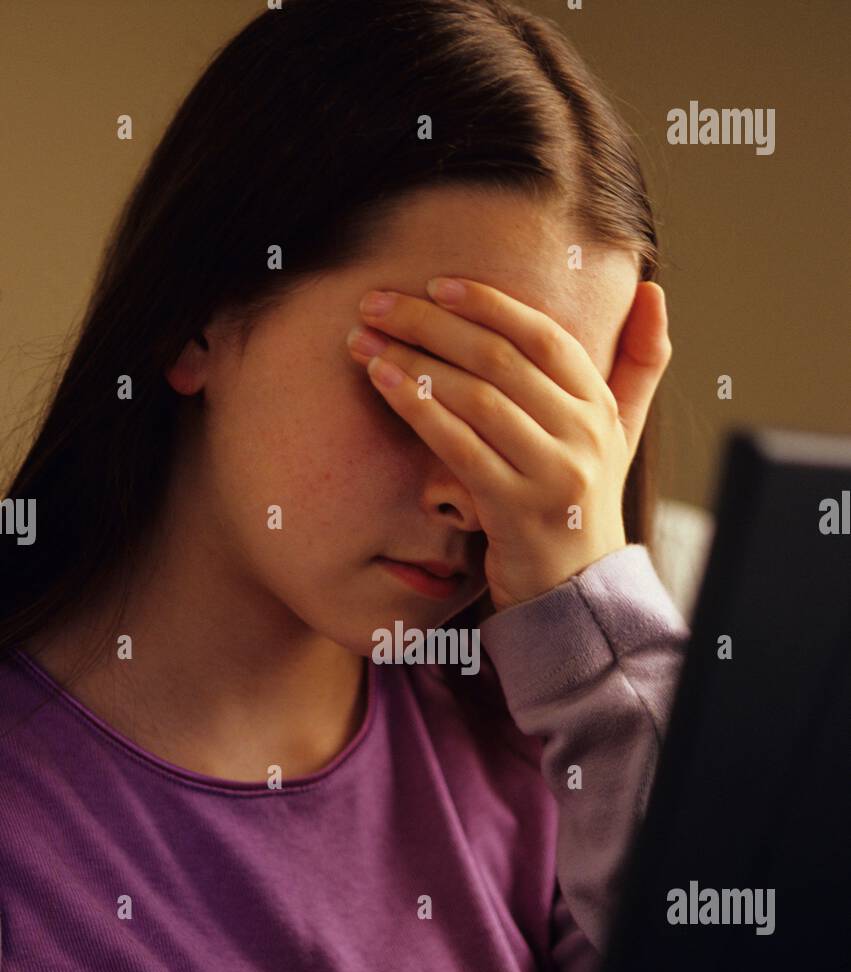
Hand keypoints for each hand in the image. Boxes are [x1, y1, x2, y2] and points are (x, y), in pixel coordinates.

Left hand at [347, 276, 671, 612]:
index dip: (489, 304)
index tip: (437, 285)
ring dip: (414, 361)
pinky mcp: (515, 510)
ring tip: (366, 341)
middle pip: (500, 360)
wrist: (573, 589)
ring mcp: (551, 474)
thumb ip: (638, 364)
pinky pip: (459, 445)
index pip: (544, 337)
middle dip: (431, 324)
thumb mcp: (620, 432)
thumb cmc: (578, 502)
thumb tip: (651, 290)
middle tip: (377, 305)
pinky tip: (383, 383)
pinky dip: (418, 408)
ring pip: (476, 397)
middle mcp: (583, 436)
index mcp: (600, 408)